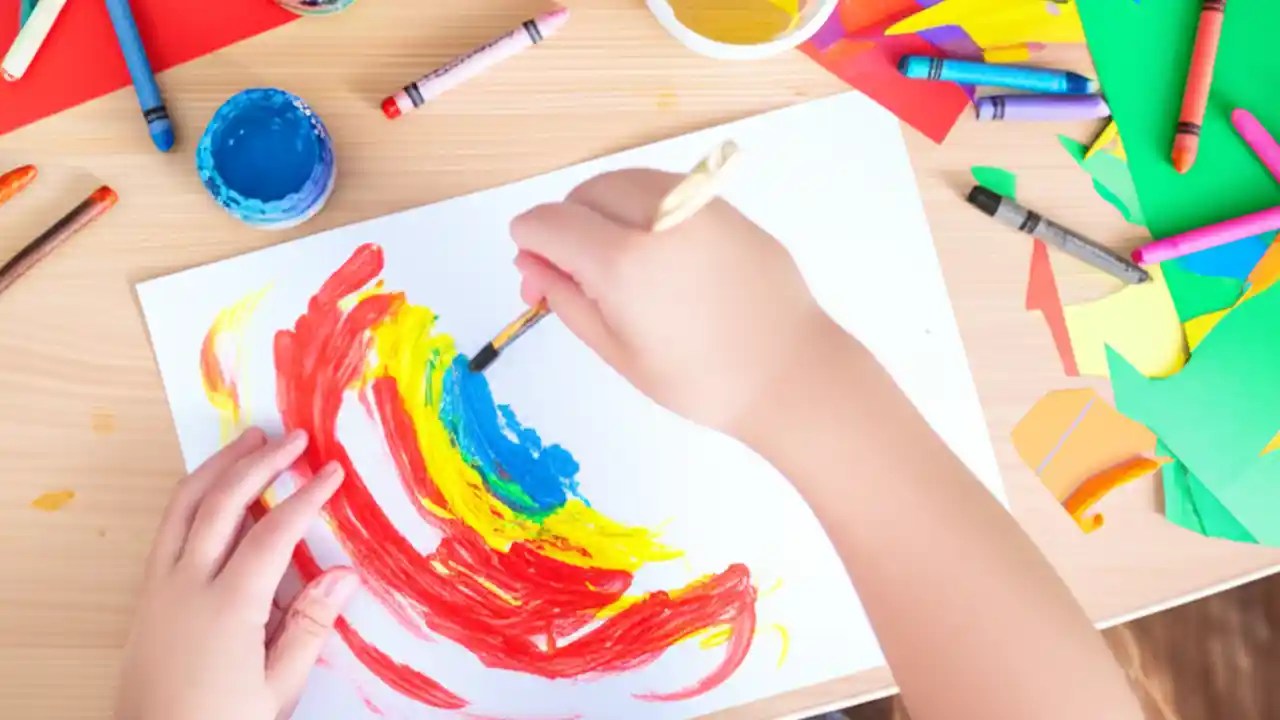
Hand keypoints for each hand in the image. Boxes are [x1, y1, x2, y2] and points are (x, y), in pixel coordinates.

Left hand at [115, 428, 355, 719]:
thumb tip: (345, 576)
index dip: (305, 497)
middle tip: (293, 439)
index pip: (272, 534)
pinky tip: (214, 492)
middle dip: (260, 464)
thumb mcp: (277, 688)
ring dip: (219, 468)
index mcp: (227, 608)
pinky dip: (194, 497)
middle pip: (222, 504)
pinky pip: (168, 529)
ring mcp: (159, 587)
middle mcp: (186, 586)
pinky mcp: (146, 596)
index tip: (332, 472)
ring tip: (248, 441)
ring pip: (184, 507)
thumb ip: (309, 628)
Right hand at [511, 169, 838, 438]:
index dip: (529, 244)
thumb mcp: (618, 351)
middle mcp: (655, 216)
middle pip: (583, 194)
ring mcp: (694, 203)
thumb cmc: (701, 380)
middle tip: (572, 277)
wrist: (791, 373)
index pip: (548, 222)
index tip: (535, 272)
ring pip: (622, 183)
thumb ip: (567, 299)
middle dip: (566, 227)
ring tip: (616, 267)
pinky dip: (641, 211)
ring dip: (602, 212)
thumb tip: (532, 266)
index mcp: (621, 260)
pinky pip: (662, 190)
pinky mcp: (723, 206)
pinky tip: (656, 257)